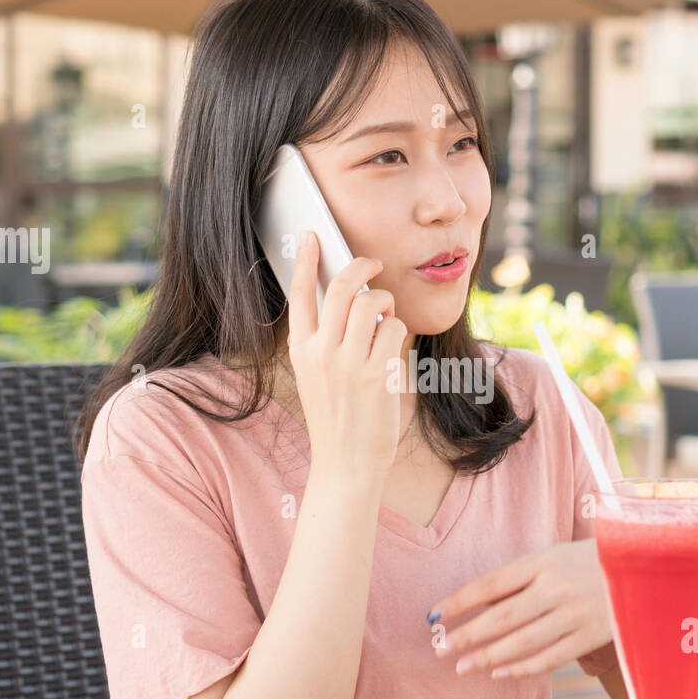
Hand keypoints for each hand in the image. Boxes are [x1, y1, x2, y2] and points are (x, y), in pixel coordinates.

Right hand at [287, 229, 406, 478]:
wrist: (346, 464)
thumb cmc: (337, 418)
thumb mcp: (315, 377)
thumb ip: (326, 340)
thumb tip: (352, 298)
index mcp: (300, 351)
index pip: (298, 294)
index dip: (304, 259)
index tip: (311, 233)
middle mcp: (320, 353)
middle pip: (340, 288)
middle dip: (361, 266)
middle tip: (374, 265)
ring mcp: (348, 364)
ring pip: (371, 304)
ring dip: (386, 301)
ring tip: (388, 315)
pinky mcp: (377, 376)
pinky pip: (394, 330)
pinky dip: (399, 330)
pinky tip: (394, 345)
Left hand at [428, 539, 612, 678]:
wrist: (647, 566)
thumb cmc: (590, 560)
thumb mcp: (554, 556)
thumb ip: (521, 579)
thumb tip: (477, 608)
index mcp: (543, 560)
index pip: (491, 583)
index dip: (459, 601)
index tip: (433, 616)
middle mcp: (557, 586)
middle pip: (502, 616)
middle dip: (467, 635)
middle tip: (440, 649)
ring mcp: (575, 612)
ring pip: (523, 641)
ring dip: (489, 657)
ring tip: (463, 667)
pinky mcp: (592, 635)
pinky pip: (551, 657)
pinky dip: (523, 668)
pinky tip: (501, 673)